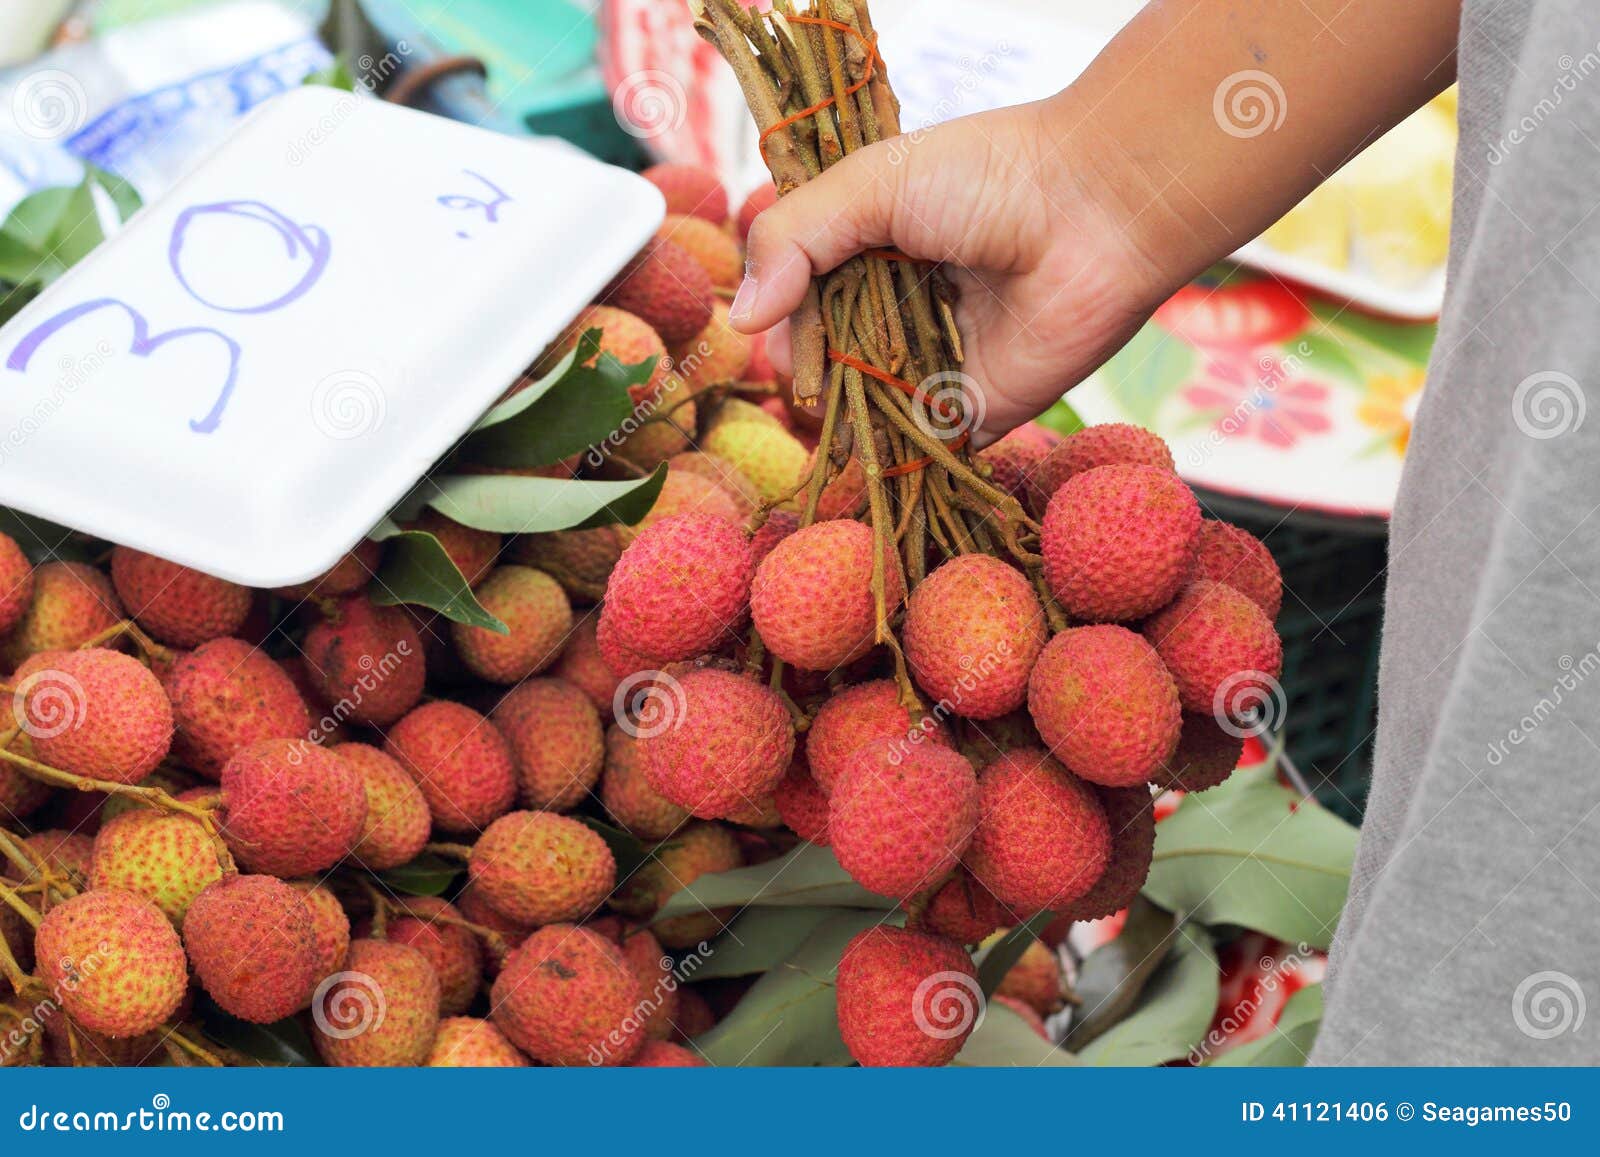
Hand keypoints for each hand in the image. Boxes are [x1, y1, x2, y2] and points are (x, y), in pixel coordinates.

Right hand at [729, 95, 1179, 444]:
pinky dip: (884, 462)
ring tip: (828, 410)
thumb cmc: (988, 177)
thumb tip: (739, 320)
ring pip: (859, 408)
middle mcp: (897, 309)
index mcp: (871, 248)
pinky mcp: (970, 415)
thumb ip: (793, 238)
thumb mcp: (869, 184)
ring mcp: (932, 364)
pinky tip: (856, 463)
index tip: (771, 320)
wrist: (1096, 211)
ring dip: (837, 419)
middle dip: (806, 369)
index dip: (779, 314)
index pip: (799, 295)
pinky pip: (914, 452)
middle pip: (823, 358)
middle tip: (808, 368)